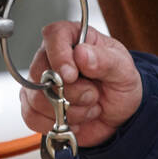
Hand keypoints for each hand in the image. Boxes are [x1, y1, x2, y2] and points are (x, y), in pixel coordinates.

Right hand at [19, 22, 142, 147]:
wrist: (117, 117)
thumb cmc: (119, 86)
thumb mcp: (124, 71)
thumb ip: (106, 60)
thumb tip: (82, 53)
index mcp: (73, 38)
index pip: (54, 35)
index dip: (60, 56)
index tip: (72, 75)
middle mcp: (51, 57)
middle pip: (40, 72)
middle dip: (71, 92)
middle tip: (93, 95)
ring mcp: (39, 82)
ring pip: (37, 98)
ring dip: (69, 111)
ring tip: (88, 106)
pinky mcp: (34, 106)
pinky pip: (33, 117)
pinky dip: (58, 123)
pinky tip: (74, 118)